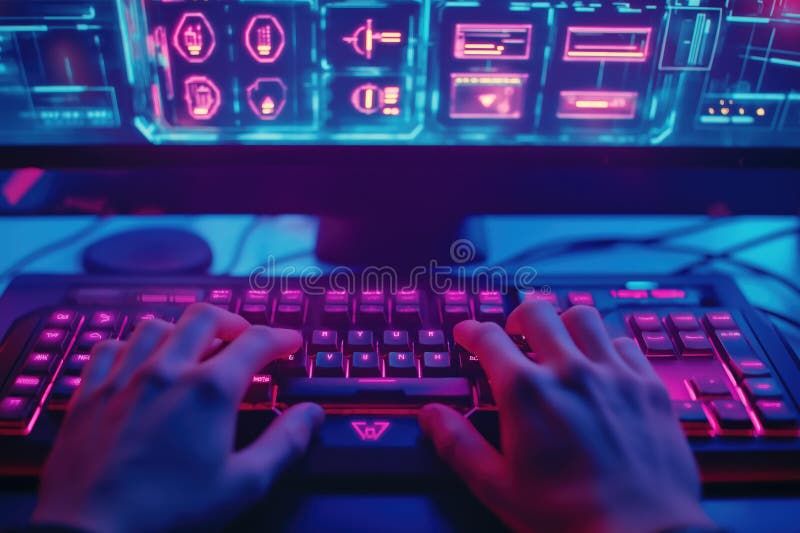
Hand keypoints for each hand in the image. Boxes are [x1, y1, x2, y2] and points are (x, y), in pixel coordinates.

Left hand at [33, 303, 323, 532]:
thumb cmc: (169, 513)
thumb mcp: (243, 485)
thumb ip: (284, 444)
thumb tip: (310, 415)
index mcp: (210, 390)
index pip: (256, 341)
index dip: (280, 337)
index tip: (290, 342)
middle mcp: (167, 371)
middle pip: (205, 318)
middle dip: (233, 321)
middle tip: (245, 337)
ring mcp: (124, 378)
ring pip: (157, 325)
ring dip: (182, 329)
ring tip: (194, 345)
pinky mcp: (90, 393)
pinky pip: (110, 347)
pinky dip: (131, 345)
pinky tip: (139, 359)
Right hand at [419, 301, 713, 532]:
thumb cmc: (568, 517)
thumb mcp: (498, 486)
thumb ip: (458, 445)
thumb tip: (432, 415)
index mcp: (526, 392)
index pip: (488, 337)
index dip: (471, 330)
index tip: (467, 333)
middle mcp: (570, 372)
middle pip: (536, 312)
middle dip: (517, 317)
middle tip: (513, 332)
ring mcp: (613, 375)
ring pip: (583, 316)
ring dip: (563, 323)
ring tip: (559, 341)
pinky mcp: (647, 386)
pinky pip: (624, 342)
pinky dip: (607, 345)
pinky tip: (602, 363)